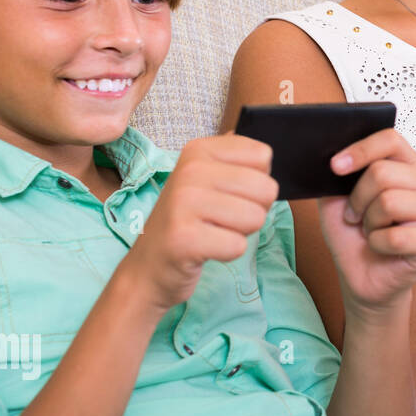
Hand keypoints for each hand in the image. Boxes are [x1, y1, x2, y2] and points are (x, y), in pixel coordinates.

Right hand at [124, 134, 278, 311]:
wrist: (149, 264)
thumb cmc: (190, 220)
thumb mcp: (208, 181)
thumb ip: (237, 163)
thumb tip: (266, 153)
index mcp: (198, 150)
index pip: (263, 156)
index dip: (255, 182)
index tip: (227, 194)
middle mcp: (190, 170)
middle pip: (266, 189)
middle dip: (253, 210)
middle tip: (221, 218)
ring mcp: (184, 203)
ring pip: (256, 217)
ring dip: (240, 232)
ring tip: (212, 232)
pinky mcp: (184, 238)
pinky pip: (238, 246)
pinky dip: (227, 253)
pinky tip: (204, 248)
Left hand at [321, 129, 415, 311]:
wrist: (362, 277)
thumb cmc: (354, 235)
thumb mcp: (336, 199)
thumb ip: (338, 175)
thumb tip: (333, 157)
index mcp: (405, 165)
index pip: (391, 140)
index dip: (361, 150)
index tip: (336, 166)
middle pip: (383, 172)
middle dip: (357, 199)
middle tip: (356, 216)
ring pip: (390, 202)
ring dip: (369, 223)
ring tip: (372, 231)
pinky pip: (396, 236)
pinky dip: (377, 245)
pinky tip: (381, 248)